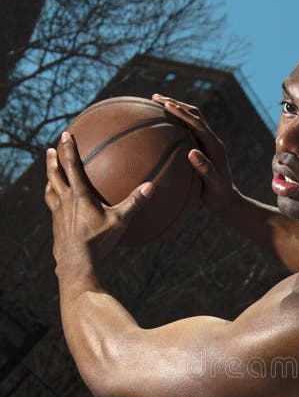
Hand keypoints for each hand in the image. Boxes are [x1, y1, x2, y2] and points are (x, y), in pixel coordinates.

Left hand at [45, 132, 153, 265]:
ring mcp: (57, 214)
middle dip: (52, 161)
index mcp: (78, 195)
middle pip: (54, 176)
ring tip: (50, 176)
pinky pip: (53, 209)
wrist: (75, 261)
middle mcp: (64, 201)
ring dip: (49, 181)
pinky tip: (58, 207)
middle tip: (50, 150)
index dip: (68, 149)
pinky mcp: (56, 227)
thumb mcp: (119, 221)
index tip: (65, 135)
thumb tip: (151, 186)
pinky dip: (54, 202)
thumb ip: (134, 203)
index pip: (71, 166)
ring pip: (50, 192)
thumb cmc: (98, 240)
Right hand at [152, 93, 234, 211]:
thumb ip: (206, 169)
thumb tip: (192, 153)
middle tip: (154, 97)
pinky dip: (176, 122)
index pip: (197, 123)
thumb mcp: (214, 184)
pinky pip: (188, 129)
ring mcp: (206, 142)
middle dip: (175, 104)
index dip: (181, 113)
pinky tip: (162, 122)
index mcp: (214, 145)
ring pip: (191, 119)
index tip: (166, 104)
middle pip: (194, 115)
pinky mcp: (201, 147)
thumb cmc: (219, 195)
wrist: (226, 200)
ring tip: (156, 103)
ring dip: (176, 109)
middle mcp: (211, 140)